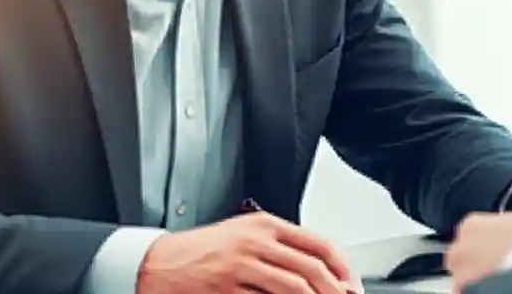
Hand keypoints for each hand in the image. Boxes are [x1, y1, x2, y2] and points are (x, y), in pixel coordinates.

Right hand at [138, 212, 354, 292]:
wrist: (160, 264)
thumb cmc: (202, 252)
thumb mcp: (243, 236)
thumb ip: (279, 247)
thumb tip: (316, 269)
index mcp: (264, 224)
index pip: (319, 242)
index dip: (342, 267)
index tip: (351, 284)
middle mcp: (256, 241)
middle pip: (312, 268)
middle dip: (335, 291)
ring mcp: (242, 265)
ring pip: (294, 287)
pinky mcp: (227, 288)